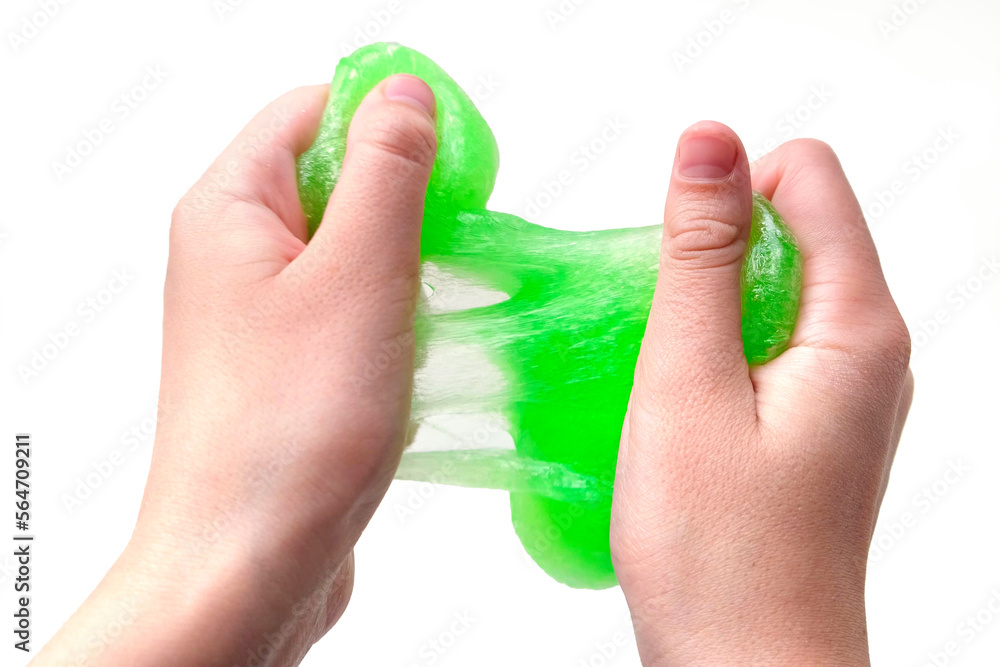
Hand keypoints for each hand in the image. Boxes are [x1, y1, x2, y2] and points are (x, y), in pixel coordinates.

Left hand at [33, 74, 437, 665]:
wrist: (250, 564)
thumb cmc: (295, 425)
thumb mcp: (360, 271)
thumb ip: (388, 169)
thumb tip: (405, 92)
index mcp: (230, 208)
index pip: (312, 111)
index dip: (387, 119)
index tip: (457, 161)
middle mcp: (233, 254)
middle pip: (332, 177)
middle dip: (405, 199)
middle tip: (452, 241)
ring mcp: (258, 315)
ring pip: (349, 249)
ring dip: (404, 264)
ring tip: (430, 308)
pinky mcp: (286, 366)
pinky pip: (348, 308)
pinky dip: (391, 315)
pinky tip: (416, 352)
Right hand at [609, 124, 912, 664]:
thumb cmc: (718, 552)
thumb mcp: (689, 385)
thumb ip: (700, 257)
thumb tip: (709, 140)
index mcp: (859, 326)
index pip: (807, 177)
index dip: (729, 193)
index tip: (674, 263)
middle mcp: (870, 349)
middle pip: (793, 230)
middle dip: (713, 258)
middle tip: (666, 342)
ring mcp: (847, 389)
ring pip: (773, 289)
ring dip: (708, 312)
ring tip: (671, 385)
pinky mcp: (815, 422)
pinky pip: (767, 345)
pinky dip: (716, 354)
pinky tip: (685, 412)